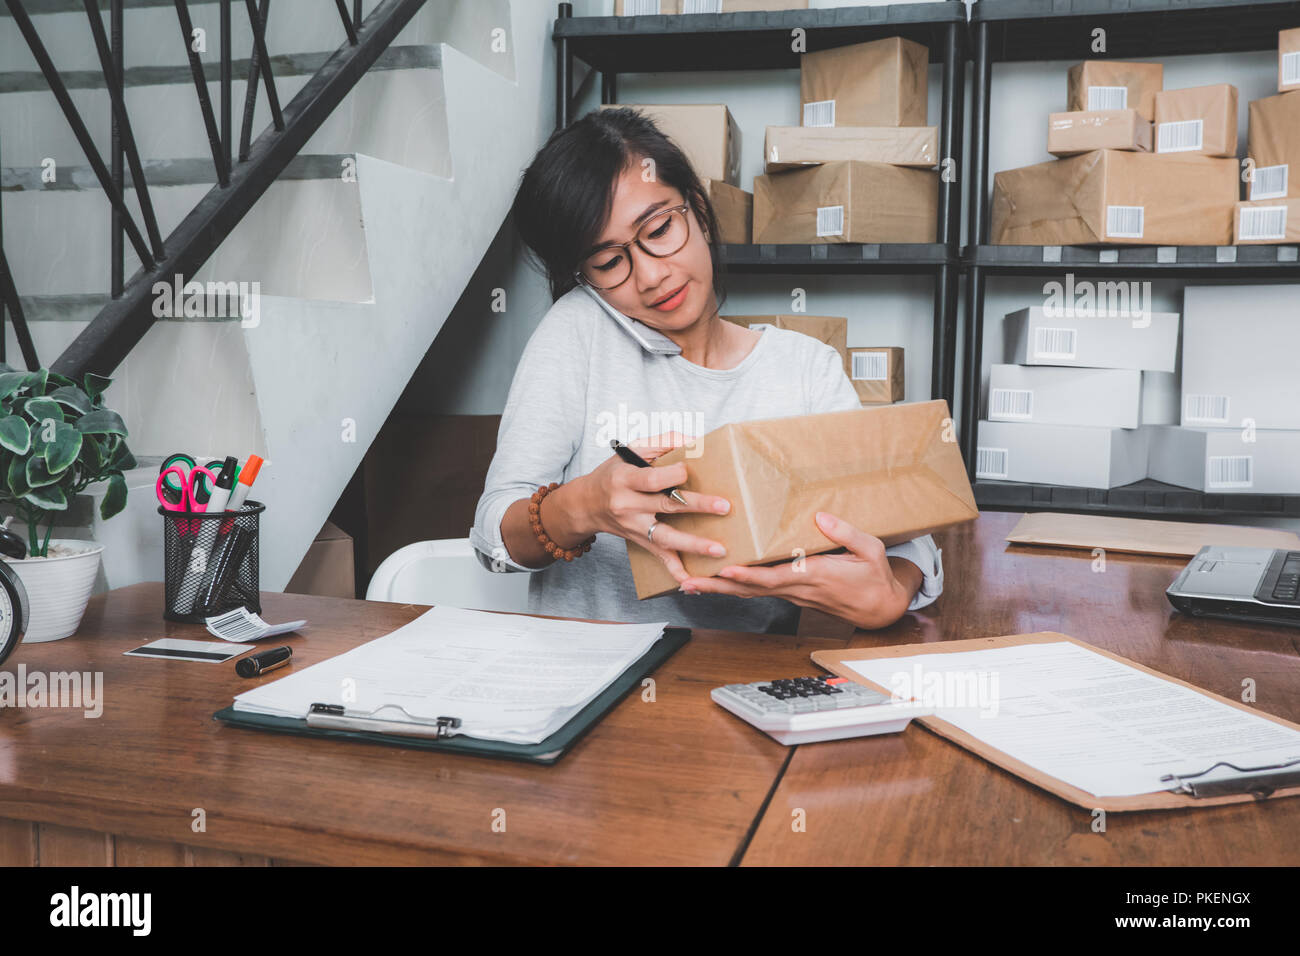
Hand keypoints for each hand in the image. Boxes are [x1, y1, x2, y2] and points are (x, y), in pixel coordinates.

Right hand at [580, 432, 731, 584]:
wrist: (586, 505)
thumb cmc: (613, 473)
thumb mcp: (630, 451)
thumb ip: (662, 442)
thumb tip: (695, 440)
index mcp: (625, 479)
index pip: (651, 479)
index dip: (673, 474)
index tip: (689, 470)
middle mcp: (628, 506)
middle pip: (666, 506)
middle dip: (697, 506)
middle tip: (724, 507)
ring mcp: (635, 528)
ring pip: (667, 538)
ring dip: (694, 545)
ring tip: (719, 550)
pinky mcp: (641, 542)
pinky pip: (660, 559)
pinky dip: (676, 572)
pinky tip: (694, 583)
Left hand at [679, 511, 915, 629]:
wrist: (880, 609)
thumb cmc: (875, 578)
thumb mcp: (871, 551)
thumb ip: (846, 533)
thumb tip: (820, 516)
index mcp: (815, 575)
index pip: (775, 578)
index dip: (749, 575)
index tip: (727, 568)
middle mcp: (798, 588)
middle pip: (751, 589)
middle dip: (718, 585)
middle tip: (688, 580)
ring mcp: (792, 594)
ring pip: (750, 593)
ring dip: (720, 588)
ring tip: (690, 581)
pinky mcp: (792, 594)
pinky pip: (758, 592)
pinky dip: (735, 588)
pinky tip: (716, 582)